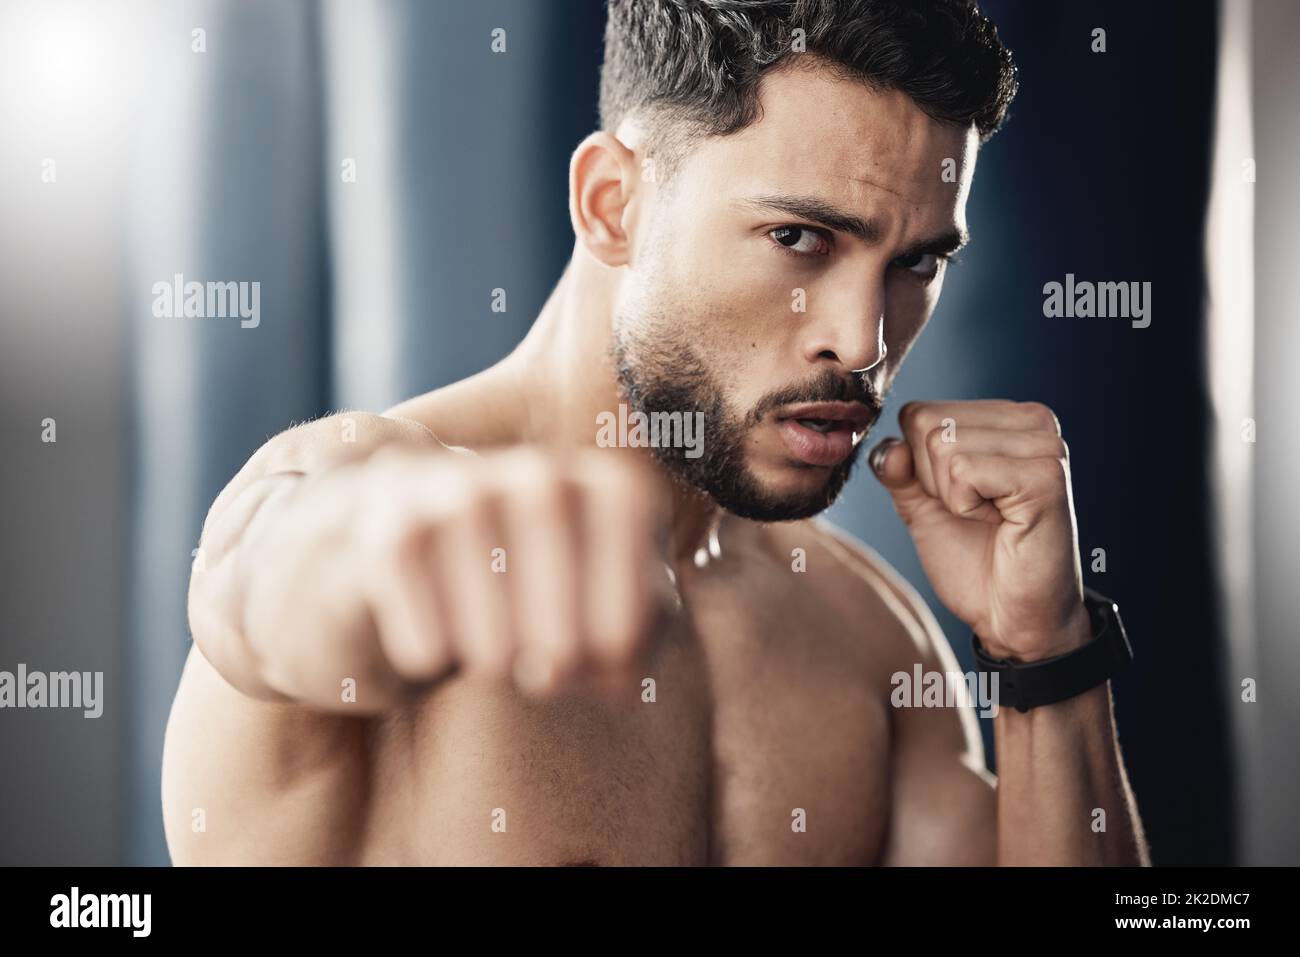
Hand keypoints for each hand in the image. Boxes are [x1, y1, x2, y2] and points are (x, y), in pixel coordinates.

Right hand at [243, 444, 672, 703]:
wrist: (407, 584)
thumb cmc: (525, 612)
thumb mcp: (585, 627)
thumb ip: (624, 648)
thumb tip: (622, 680)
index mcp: (592, 487)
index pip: (621, 501)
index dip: (625, 583)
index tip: (611, 664)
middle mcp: (526, 469)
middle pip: (548, 503)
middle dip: (556, 600)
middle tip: (552, 679)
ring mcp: (451, 484)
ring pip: (471, 515)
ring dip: (488, 604)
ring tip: (494, 668)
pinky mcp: (385, 515)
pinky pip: (402, 547)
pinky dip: (420, 603)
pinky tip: (431, 658)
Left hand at [869, 400, 1091, 661]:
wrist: (1012, 617)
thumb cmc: (975, 561)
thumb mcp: (923, 507)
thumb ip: (900, 470)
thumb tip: (889, 446)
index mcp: (1004, 418)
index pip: (918, 412)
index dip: (918, 466)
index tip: (960, 499)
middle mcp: (1031, 420)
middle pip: (926, 423)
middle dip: (933, 481)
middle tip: (977, 514)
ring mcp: (1043, 444)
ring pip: (941, 444)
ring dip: (952, 496)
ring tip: (991, 518)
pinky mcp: (1045, 474)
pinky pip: (963, 470)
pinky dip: (966, 507)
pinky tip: (1001, 523)